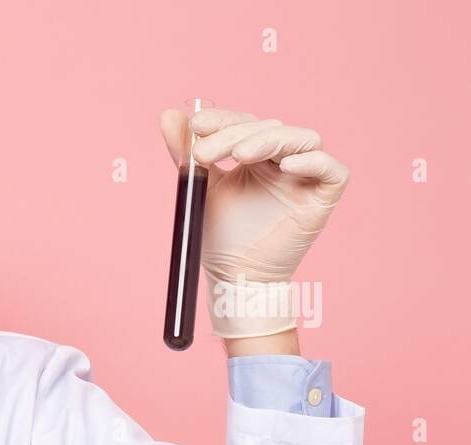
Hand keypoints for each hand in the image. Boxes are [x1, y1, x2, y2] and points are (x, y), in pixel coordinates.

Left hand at [159, 107, 349, 337]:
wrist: (235, 275)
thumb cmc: (220, 235)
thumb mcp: (199, 186)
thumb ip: (185, 153)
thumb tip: (168, 114)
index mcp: (256, 153)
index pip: (244, 123)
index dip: (223, 120)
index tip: (196, 126)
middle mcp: (283, 158)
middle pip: (269, 128)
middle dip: (235, 136)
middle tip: (204, 154)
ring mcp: (306, 175)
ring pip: (301, 140)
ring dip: (269, 140)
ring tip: (239, 155)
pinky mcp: (325, 195)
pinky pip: (331, 169)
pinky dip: (312, 162)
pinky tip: (285, 167)